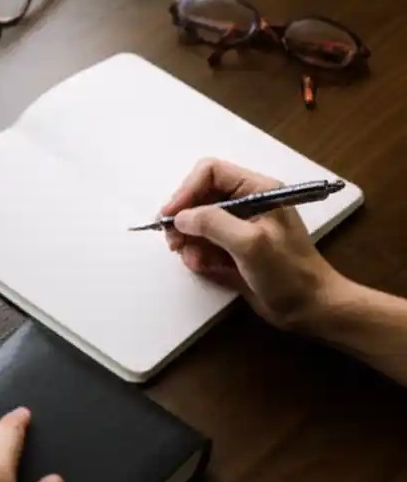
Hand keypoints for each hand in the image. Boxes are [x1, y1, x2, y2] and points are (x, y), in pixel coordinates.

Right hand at [161, 158, 342, 329]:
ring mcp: (238, 226)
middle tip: (174, 242)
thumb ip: (213, 223)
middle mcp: (245, 203)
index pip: (211, 173)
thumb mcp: (250, 243)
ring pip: (196, 221)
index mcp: (257, 190)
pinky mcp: (232, 248)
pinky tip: (203, 266)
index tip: (171, 216)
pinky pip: (202, 242)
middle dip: (184, 218)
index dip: (186, 190)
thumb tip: (180, 217)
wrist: (310, 308)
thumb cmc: (289, 273)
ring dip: (188, 240)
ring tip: (193, 259)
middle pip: (199, 196)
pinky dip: (196, 254)